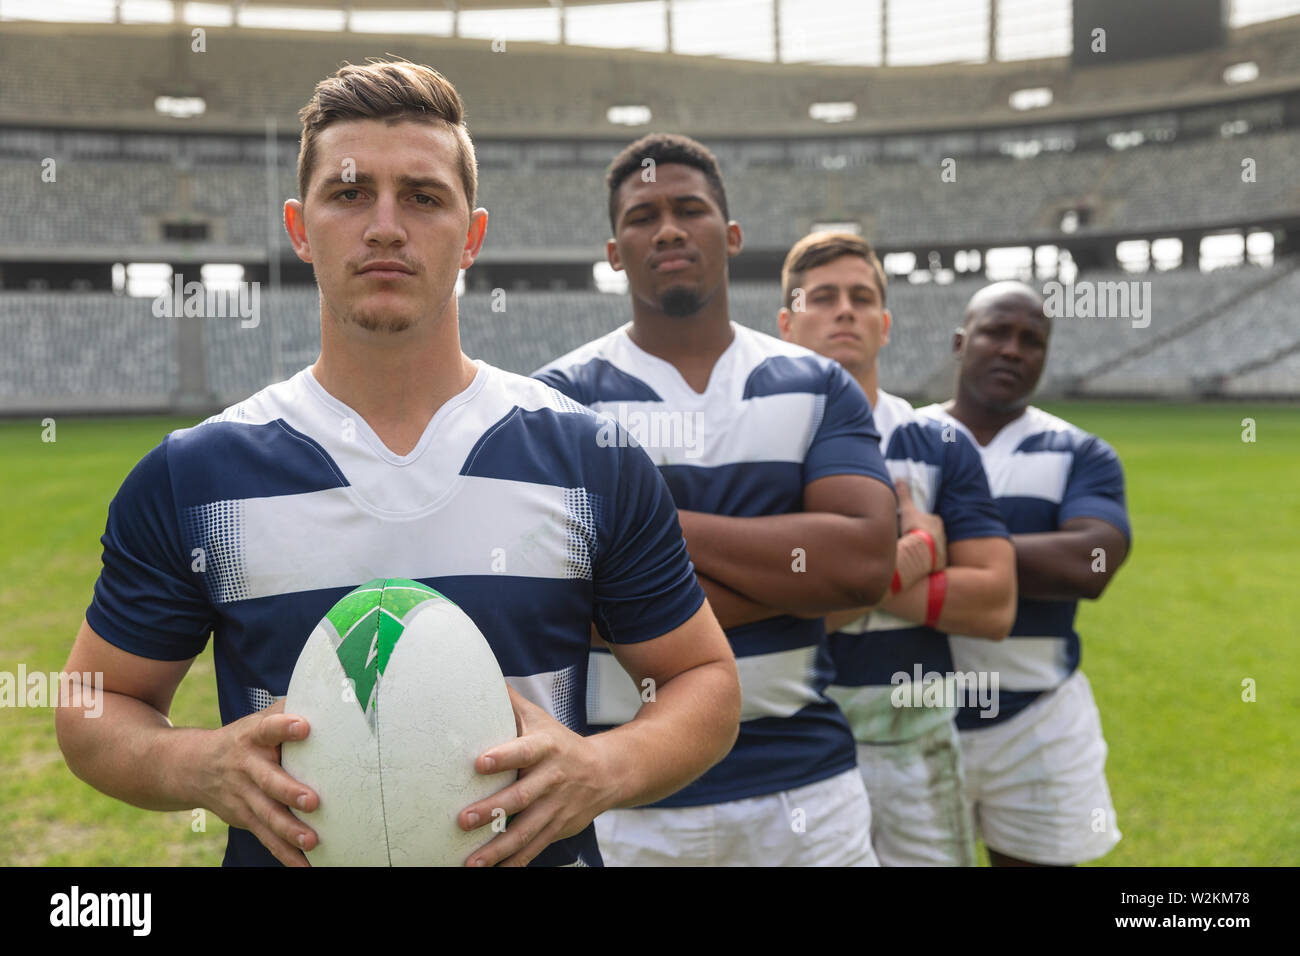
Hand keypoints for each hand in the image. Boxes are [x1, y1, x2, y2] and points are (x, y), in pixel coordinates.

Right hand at [193, 698, 318, 866]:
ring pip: (267, 816)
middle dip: (290, 792)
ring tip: (312, 841)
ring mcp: (243, 796)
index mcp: (252, 737)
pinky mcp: (245, 819)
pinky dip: (285, 855)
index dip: (283, 727)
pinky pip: (266, 839)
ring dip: (289, 831)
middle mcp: (246, 767)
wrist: (192, 767)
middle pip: (268, 781)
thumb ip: (287, 712)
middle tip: (313, 801)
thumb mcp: (258, 720)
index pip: (268, 728)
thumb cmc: (245, 738)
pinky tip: (306, 866)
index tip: (303, 726)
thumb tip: (330, 695)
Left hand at [458, 686, 617, 866]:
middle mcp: (552, 779)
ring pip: (527, 830)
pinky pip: (535, 848)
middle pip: (522, 797)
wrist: (608, 772)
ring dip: (499, 848)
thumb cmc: (560, 743)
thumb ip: (511, 703)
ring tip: (472, 861)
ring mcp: (557, 808)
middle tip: (463, 819)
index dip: (504, 756)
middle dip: (493, 810)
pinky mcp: (558, 829)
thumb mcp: (540, 719)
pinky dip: (516, 863)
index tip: (479, 763)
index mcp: (546, 748)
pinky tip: (495, 872)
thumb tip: (480, 676)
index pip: (524, 751)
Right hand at [896, 478, 946, 570]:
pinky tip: (917, 560)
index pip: (930, 518)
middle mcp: (942, 533)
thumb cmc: (915, 529)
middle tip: (912, 537)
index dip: (921, 520)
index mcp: (936, 521)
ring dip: (925, 547)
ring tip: (913, 550)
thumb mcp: (907, 510)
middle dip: (924, 534)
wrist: (921, 552)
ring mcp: (942, 547)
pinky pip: (932, 558)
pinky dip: (926, 558)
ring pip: (933, 545)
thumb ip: (904, 496)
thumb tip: (900, 480)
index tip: (913, 524)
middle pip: (932, 532)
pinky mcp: (939, 560)